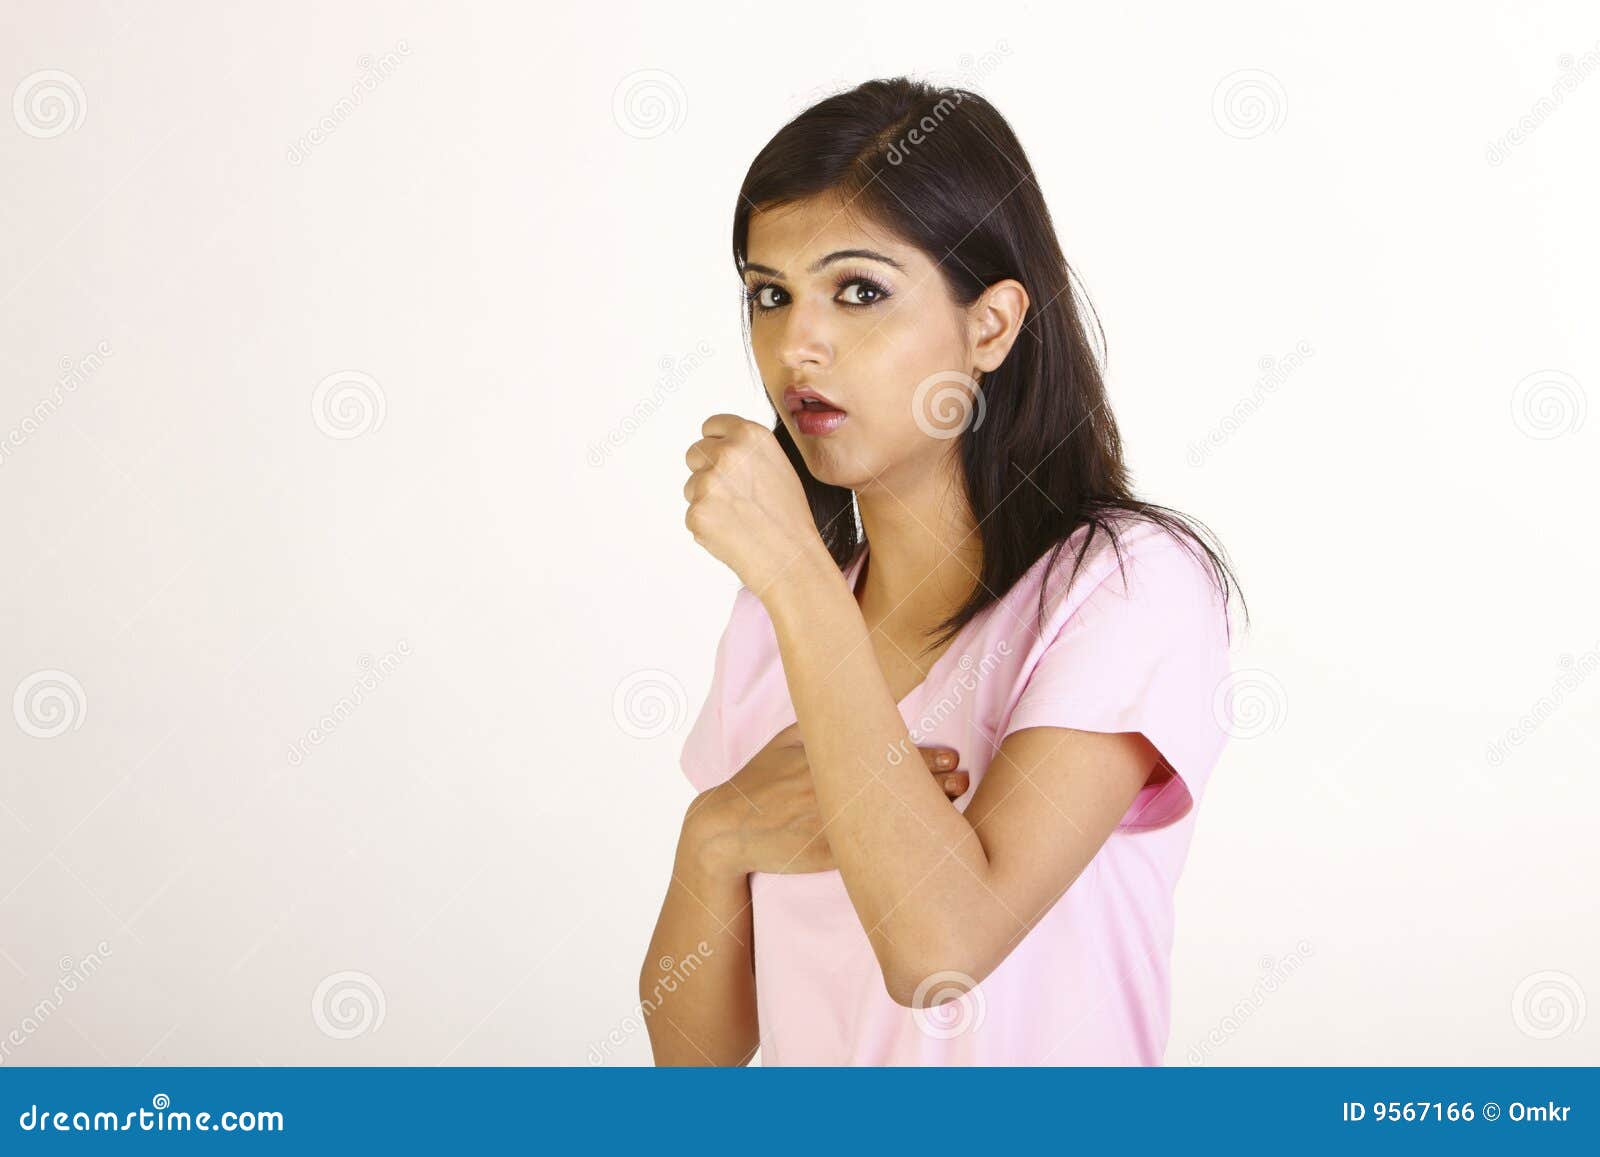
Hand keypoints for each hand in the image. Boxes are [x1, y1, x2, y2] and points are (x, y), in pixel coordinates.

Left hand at [683, 414, 822, 594]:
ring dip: (706, 500)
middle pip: (695, 453)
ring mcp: (709, 482)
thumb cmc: (789, 517)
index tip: (721, 459)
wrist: (790, 557)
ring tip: (738, 517)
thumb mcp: (777, 466)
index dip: (715, 444)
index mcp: (750, 435)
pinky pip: (692, 513)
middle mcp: (727, 452)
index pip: (711, 425)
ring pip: (691, 485)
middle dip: (706, 471)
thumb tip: (720, 446)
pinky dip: (707, 525)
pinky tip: (731, 533)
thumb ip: (747, 451)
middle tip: (733, 496)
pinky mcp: (697, 511)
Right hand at [687, 723, 968, 876]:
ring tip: (956, 803)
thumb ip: (822, 719)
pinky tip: (924, 847)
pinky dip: (898, 848)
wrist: (725, 829)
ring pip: (887, 814)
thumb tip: (853, 695)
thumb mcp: (787, 739)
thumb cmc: (760, 781)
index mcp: (825, 755)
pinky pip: (869, 851)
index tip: (952, 757)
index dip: (925, 757)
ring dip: (925, 810)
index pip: (884, 752)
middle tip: (962, 779)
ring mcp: (829, 820)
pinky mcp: (826, 853)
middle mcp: (830, 785)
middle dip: (935, 781)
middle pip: (893, 780)